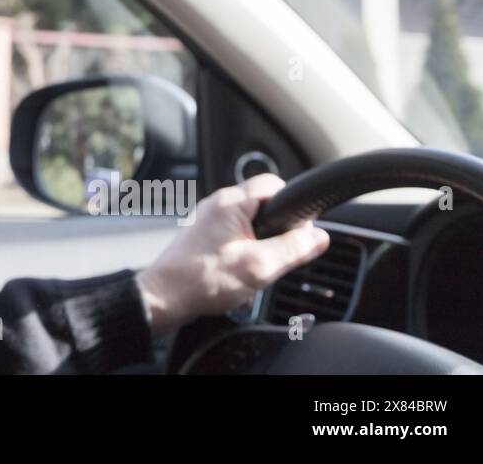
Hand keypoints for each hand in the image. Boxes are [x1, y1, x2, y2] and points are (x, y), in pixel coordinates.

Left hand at [135, 173, 329, 335]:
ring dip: (263, 244)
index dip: (294, 206)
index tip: (301, 231)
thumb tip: (319, 237)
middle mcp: (218, 205)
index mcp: (231, 203)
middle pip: (265, 205)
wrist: (163, 298)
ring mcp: (209, 220)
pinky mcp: (205, 238)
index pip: (274, 184)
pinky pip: (237, 236)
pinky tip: (242, 273)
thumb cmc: (202, 279)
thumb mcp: (259, 266)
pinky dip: (247, 251)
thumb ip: (293, 249)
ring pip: (252, 223)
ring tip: (258, 267)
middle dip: (279, 229)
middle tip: (279, 256)